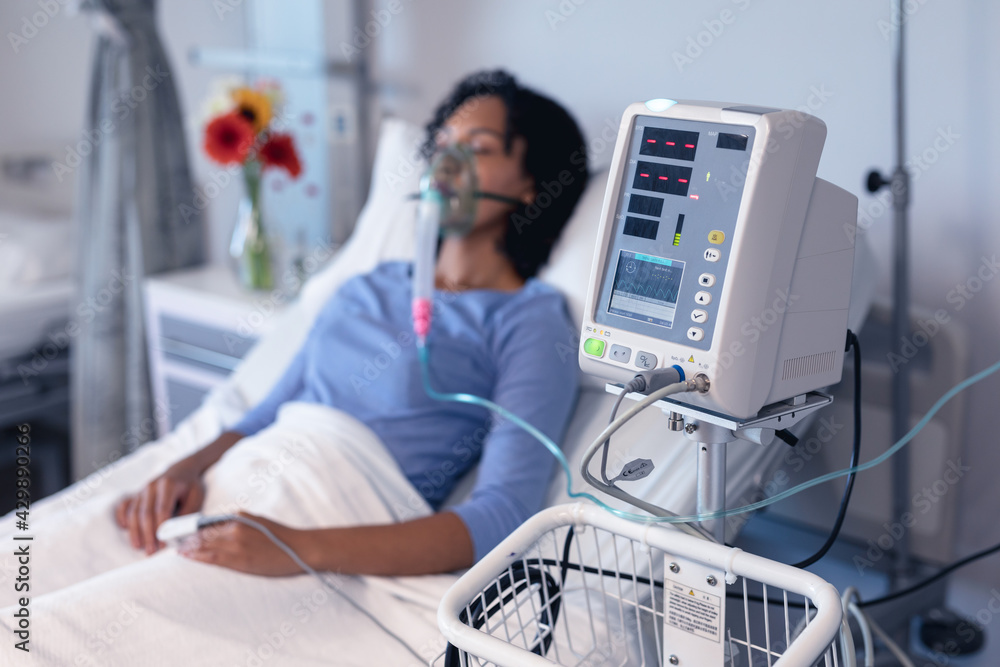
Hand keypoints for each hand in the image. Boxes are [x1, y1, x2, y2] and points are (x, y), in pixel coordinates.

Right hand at [115, 458, 204, 554]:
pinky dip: (122, 516)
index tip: (163, 544)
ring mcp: (142, 490)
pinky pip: (124, 506)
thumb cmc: (191, 486)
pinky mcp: (136, 494)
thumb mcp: (196, 496)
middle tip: (150, 551)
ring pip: (133, 512)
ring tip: (139, 546)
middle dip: (147, 534)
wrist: (181, 470)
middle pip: (145, 513)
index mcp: (168, 485)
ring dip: (135, 531)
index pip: (162, 509)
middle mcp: (152, 486)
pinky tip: (125, 528)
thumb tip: (177, 533)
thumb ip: (187, 513)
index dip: (161, 528)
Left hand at [178, 512, 306, 576]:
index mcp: (239, 517)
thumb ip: (237, 522)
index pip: (208, 522)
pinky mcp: (240, 560)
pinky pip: (213, 557)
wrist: (300, 548)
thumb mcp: (257, 521)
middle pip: (202, 534)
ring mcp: (237, 544)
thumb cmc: (280, 536)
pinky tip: (187, 557)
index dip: (190, 528)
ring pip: (204, 545)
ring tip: (176, 551)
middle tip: (170, 542)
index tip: (178, 531)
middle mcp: (235, 528)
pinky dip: (197, 556)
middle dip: (185, 538)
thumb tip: (218, 526)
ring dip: (188, 548)